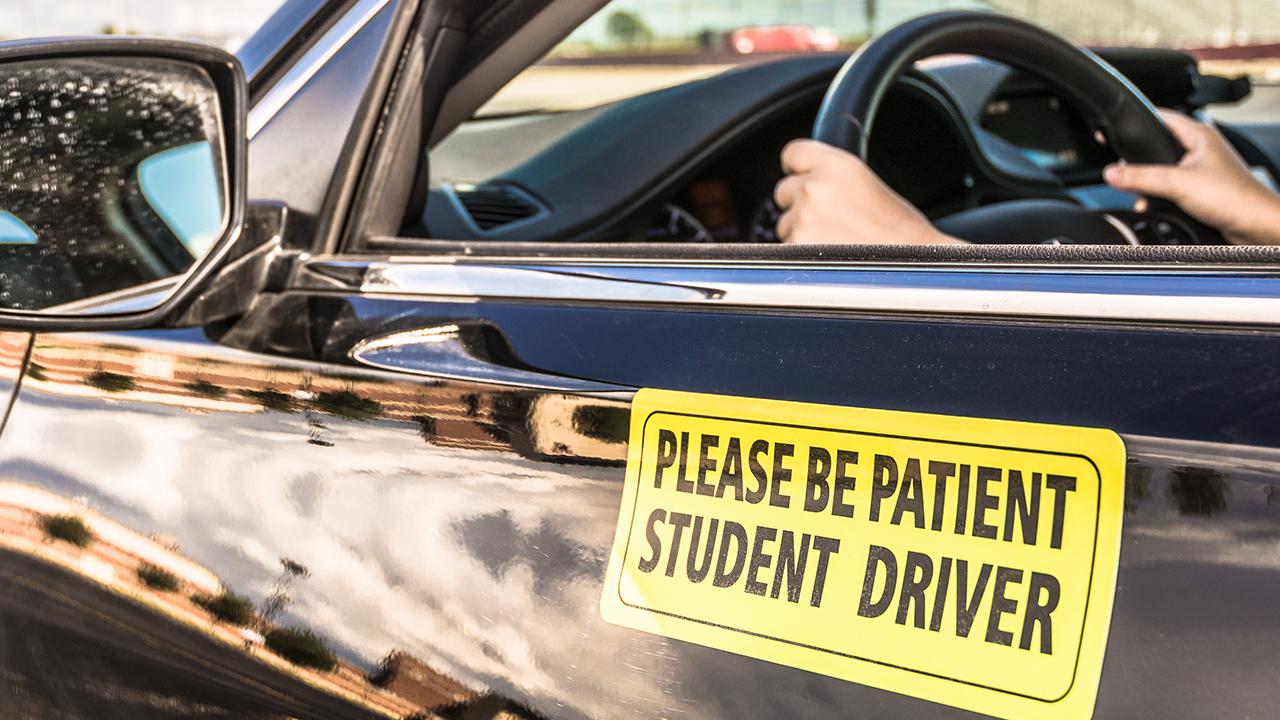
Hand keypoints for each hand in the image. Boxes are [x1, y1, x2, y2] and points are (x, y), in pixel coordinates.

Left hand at [774, 139, 964, 244]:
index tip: (801, 176)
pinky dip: (802, 256)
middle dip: (799, 204)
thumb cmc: (900, 232)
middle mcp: (814, 188)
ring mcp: (802, 220)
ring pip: (784, 225)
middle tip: (831, 220)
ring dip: (801, 233)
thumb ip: (832, 177)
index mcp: (836, 165)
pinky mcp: (796, 251)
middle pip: (784, 191)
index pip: (792, 154)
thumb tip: (803, 178)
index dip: (798, 169)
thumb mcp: (867, 183)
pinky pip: (786, 251)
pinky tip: (830, 258)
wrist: (915, 269)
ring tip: (838, 242)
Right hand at [1103, 110, 1279, 244]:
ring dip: (1149, 184)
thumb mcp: (1177, 184)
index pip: (1159, 117)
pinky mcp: (1200, 189)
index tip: (1113, 131)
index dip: (1135, 122)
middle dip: (1139, 164)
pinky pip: (1170, 187)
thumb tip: (1112, 172)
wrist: (1255, 226)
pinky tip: (1157, 205)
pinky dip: (1159, 196)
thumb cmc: (1234, 197)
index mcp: (1199, 134)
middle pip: (1157, 147)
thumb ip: (1141, 177)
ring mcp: (1200, 169)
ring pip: (1162, 170)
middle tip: (1127, 174)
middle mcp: (1200, 149)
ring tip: (1145, 195)